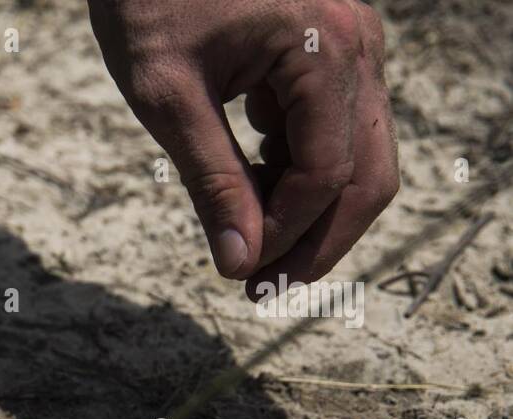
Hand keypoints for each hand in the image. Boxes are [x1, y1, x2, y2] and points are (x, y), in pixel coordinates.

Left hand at [89, 0, 398, 296]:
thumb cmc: (150, 0)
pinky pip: (334, 129)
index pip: (327, 174)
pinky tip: (248, 192)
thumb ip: (211, 180)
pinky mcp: (330, 51)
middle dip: (317, 240)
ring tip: (247, 250)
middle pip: (367, 173)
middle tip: (262, 290)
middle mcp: (356, 46)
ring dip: (309, 213)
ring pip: (358, 156)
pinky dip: (298, 172)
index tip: (241, 274)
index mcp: (324, 49)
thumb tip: (239, 261)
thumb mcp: (168, 97)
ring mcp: (351, 46)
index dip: (287, 235)